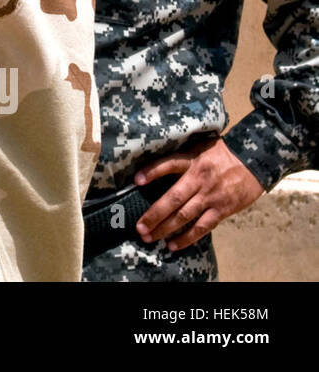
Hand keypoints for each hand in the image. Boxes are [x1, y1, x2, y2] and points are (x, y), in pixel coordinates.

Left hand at [134, 137, 265, 250]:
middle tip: (139, 228)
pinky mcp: (223, 210)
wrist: (255, 162)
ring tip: (150, 237)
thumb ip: (181, 154)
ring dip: (166, 228)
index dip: (152, 172)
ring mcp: (211, 197)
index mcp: (193, 160)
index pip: (168, 164)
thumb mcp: (200, 145)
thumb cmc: (223, 152)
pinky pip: (203, 226)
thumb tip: (155, 160)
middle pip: (174, 198)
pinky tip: (173, 245)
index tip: (136, 181)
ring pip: (185, 215)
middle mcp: (200, 179)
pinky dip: (187, 237)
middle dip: (155, 214)